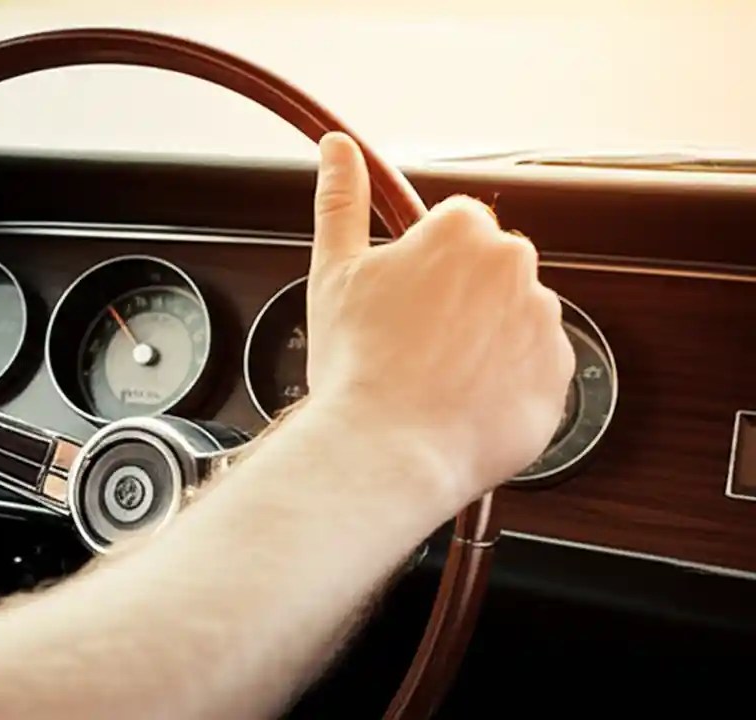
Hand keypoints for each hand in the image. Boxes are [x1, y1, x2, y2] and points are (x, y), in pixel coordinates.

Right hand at [299, 133, 574, 503]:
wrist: (389, 449)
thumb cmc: (359, 365)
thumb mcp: (334, 271)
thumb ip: (341, 200)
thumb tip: (338, 148)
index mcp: (464, 230)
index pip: (454, 227)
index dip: (423, 264)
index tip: (403, 299)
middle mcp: (516, 265)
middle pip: (488, 269)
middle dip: (458, 298)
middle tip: (412, 342)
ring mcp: (544, 321)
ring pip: (512, 318)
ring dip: (484, 338)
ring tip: (436, 378)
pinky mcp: (559, 375)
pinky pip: (533, 367)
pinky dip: (505, 381)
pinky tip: (462, 401)